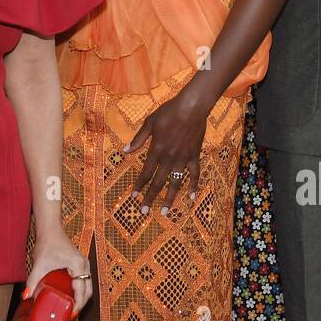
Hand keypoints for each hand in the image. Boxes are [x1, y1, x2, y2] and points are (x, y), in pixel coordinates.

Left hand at [26, 235, 91, 314]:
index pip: (82, 291)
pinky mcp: (80, 264)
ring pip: (88, 286)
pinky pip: (84, 281)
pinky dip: (80, 290)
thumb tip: (26, 296)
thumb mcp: (39, 265)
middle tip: (70, 314)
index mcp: (78, 265)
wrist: (50, 229)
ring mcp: (84, 264)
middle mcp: (84, 265)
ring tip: (70, 307)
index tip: (71, 314)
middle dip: (81, 304)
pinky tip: (70, 296)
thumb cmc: (47, 243)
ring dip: (81, 298)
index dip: (78, 305)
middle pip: (88, 291)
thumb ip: (32, 281)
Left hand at [124, 89, 208, 217]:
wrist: (191, 108)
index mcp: (156, 150)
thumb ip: (139, 139)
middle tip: (143, 212)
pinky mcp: (195, 156)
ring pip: (175, 183)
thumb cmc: (169, 112)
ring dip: (169, 198)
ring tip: (164, 212)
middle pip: (158, 182)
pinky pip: (194, 174)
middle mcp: (168, 159)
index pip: (145, 173)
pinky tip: (192, 196)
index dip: (139, 185)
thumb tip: (125, 150)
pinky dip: (193, 185)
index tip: (133, 196)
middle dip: (150, 198)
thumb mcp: (150, 123)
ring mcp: (183, 159)